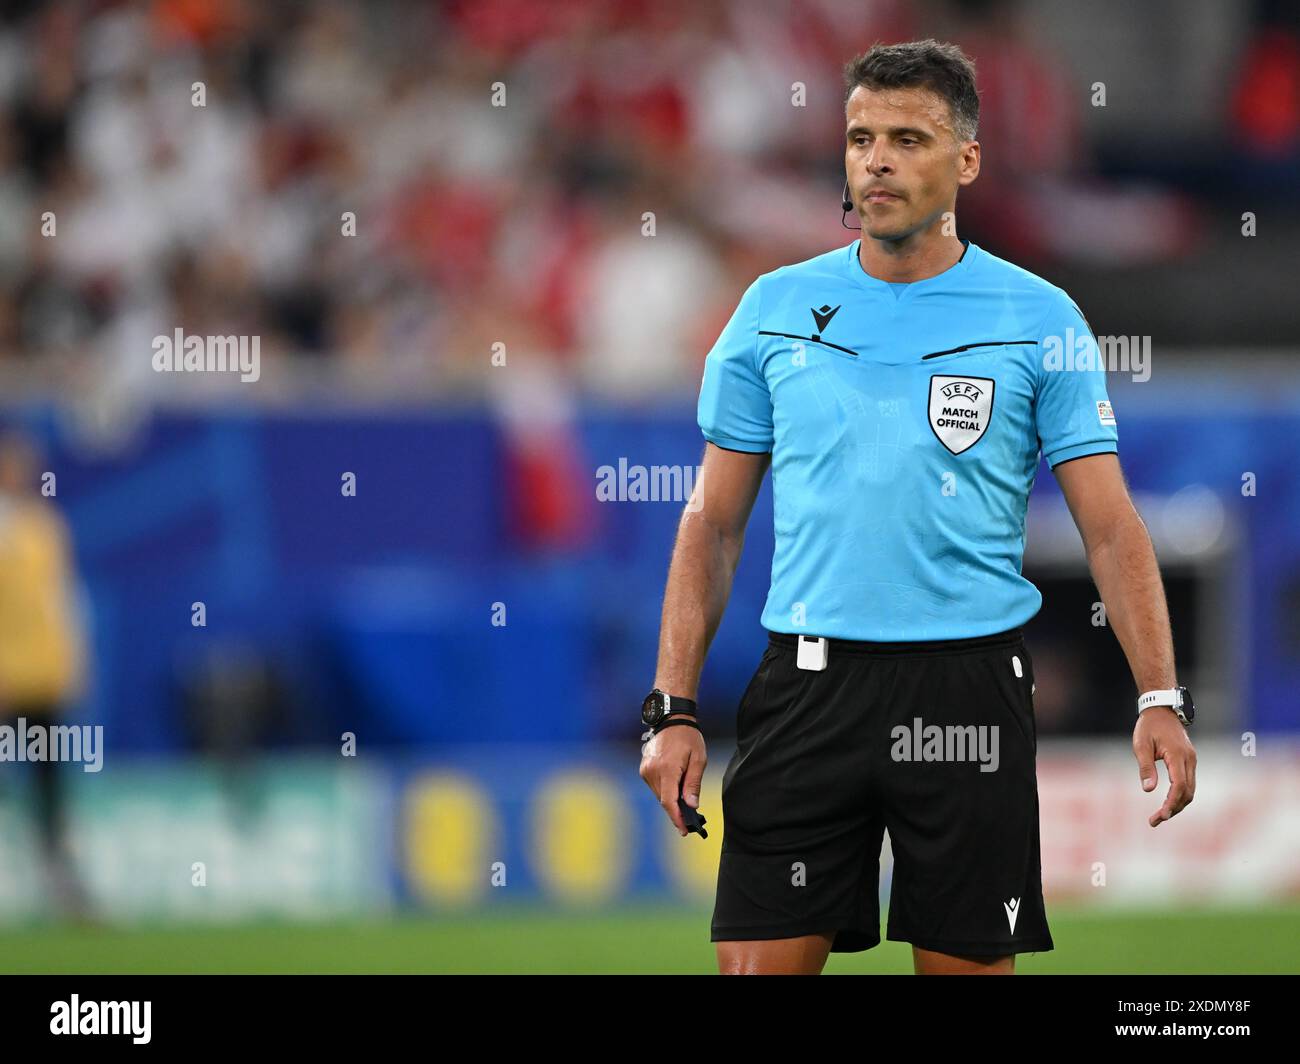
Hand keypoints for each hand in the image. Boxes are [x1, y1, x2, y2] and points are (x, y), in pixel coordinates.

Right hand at [639, 715, 706, 836]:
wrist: (672, 720)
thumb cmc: (688, 738)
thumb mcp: (698, 760)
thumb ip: (693, 783)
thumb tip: (691, 806)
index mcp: (667, 769)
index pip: (669, 801)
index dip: (676, 818)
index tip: (684, 830)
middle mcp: (652, 771)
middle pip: (664, 800)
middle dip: (676, 811)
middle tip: (690, 819)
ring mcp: (645, 770)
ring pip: (659, 795)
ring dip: (671, 800)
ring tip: (684, 799)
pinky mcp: (644, 768)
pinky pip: (655, 786)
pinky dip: (665, 790)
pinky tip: (675, 786)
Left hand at [1132, 707, 1196, 826]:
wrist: (1161, 709)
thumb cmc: (1148, 726)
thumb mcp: (1141, 745)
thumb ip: (1146, 767)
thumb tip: (1148, 790)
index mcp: (1177, 755)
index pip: (1179, 785)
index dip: (1171, 803)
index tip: (1161, 816)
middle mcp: (1189, 759)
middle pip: (1187, 792)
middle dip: (1174, 809)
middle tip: (1154, 821)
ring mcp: (1192, 760)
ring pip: (1190, 790)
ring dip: (1178, 805)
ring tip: (1160, 816)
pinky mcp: (1190, 761)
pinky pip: (1188, 783)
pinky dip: (1180, 795)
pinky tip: (1168, 803)